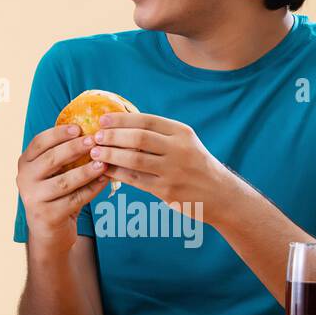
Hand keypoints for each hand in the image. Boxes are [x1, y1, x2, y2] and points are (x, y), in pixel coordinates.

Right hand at [16, 122, 110, 250]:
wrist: (49, 232)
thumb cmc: (55, 194)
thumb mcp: (52, 173)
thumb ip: (63, 155)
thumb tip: (91, 131)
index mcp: (25, 163)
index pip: (39, 142)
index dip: (58, 133)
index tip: (79, 127)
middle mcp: (24, 179)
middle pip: (51, 159)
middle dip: (74, 148)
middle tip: (95, 140)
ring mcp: (33, 198)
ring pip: (63, 181)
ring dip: (86, 171)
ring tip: (103, 162)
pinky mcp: (47, 215)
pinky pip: (74, 200)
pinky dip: (92, 189)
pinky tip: (104, 181)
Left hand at [88, 113, 235, 220]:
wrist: (220, 195)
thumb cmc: (196, 165)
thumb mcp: (185, 142)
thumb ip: (160, 134)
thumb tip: (121, 124)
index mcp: (182, 133)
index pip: (147, 120)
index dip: (122, 119)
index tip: (103, 119)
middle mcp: (180, 150)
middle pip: (138, 138)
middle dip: (113, 136)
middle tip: (96, 136)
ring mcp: (174, 171)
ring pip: (134, 159)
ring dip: (110, 155)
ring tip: (95, 152)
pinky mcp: (167, 190)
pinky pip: (135, 180)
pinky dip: (117, 173)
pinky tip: (105, 169)